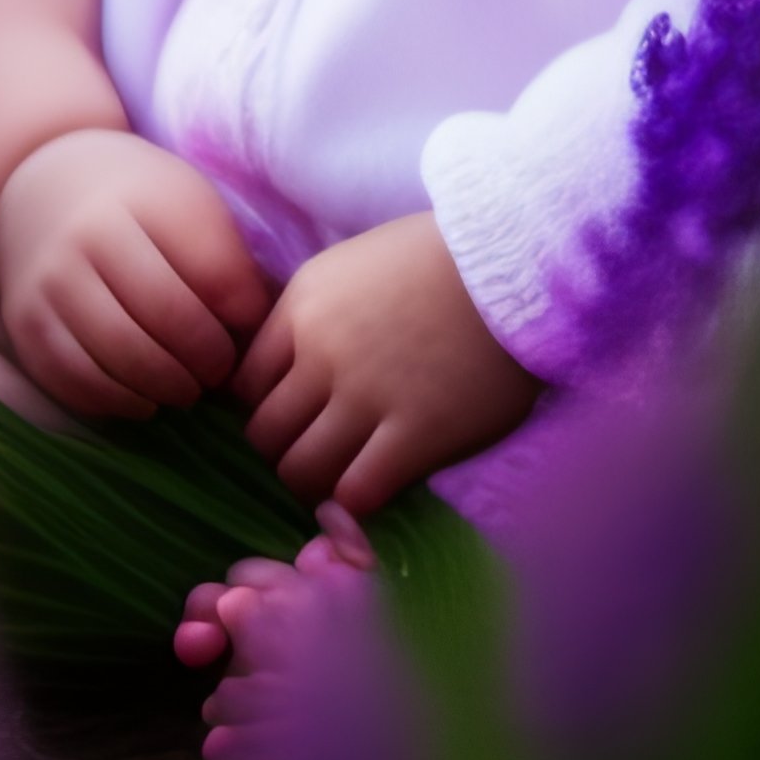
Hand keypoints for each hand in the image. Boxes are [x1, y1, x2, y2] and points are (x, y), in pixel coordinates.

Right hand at [0, 127, 269, 419]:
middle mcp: (87, 239)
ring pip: (117, 355)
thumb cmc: (137, 200)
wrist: (45, 189)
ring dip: (163, 386)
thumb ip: (224, 259)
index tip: (250, 328)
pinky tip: (143, 400)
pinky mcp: (23, 324)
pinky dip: (115, 401)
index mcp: (142, 200)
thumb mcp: (189, 203)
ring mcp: (49, 283)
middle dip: (204, 358)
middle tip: (220, 373)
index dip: (240, 313)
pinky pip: (73, 379)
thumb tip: (253, 329)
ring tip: (188, 389)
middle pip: (163, 317)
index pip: (208, 270)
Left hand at [234, 210, 540, 512]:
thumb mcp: (354, 264)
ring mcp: (366, 397)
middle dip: (282, 451)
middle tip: (312, 454)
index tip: (289, 416)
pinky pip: (357, 492)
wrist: (515, 261)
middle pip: (265, 434)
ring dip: (313, 484)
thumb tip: (290, 366)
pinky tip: (373, 489)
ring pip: (301, 470)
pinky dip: (355, 502)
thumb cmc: (439, 257)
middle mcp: (321, 354)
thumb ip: (315, 313)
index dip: (262, 407)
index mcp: (303, 306)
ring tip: (338, 480)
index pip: (244, 384)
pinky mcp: (415, 434)